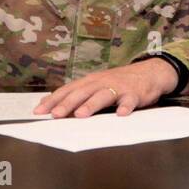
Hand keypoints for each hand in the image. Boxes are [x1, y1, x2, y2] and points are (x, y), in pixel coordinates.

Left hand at [34, 59, 178, 117]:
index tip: (39, 112)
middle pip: (82, 92)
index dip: (53, 100)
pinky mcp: (134, 94)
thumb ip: (79, 96)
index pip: (68, 90)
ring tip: (81, 115)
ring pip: (103, 95)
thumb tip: (53, 108)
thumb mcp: (97, 86)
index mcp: (90, 81)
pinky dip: (125, 107)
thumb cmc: (119, 83)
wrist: (150, 72)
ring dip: (91, 105)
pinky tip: (121, 114)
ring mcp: (118, 87)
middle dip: (67, 104)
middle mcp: (102, 82)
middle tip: (55, 115)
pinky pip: (129, 101)